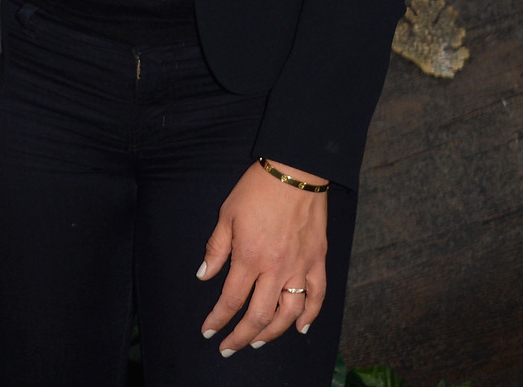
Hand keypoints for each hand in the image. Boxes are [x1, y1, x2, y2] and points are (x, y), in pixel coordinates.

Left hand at [197, 161, 329, 353]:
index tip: (208, 331)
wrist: (294, 173)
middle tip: (229, 348)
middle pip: (258, 315)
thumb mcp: (225, 216)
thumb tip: (204, 276)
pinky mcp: (318, 262)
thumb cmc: (255, 191)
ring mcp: (300, 268)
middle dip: (241, 336)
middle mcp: (275, 269)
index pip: (231, 300)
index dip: (218, 319)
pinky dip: (310, 316)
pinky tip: (301, 328)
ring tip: (258, 341)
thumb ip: (216, 249)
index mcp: (249, 257)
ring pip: (288, 313)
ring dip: (273, 333)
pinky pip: (317, 297)